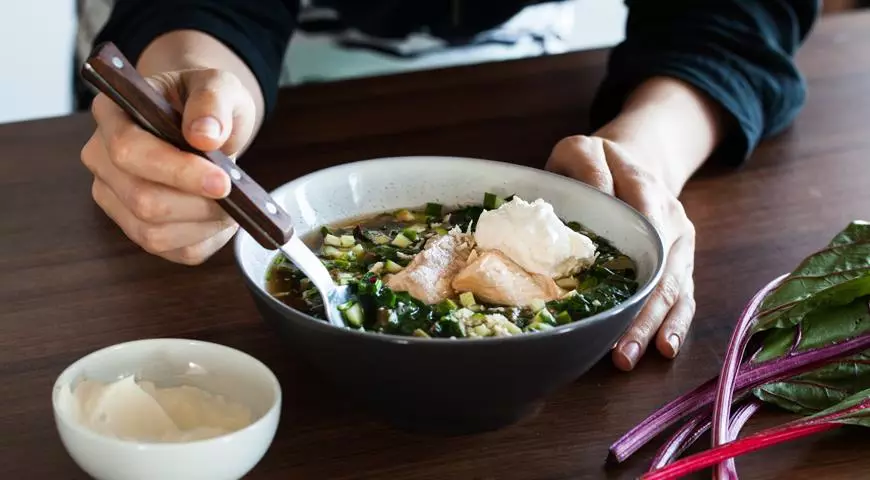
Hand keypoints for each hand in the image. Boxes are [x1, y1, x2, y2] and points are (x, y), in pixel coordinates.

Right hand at [80, 68, 256, 264]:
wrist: (206, 124)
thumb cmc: (206, 103)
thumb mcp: (219, 86)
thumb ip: (212, 101)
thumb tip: (204, 136)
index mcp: (112, 115)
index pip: (128, 151)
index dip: (177, 171)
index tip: (222, 181)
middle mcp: (102, 159)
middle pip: (142, 200)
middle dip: (198, 204)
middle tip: (236, 193)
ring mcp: (115, 198)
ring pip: (154, 234)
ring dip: (204, 224)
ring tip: (233, 204)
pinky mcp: (137, 228)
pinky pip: (173, 251)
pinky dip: (207, 240)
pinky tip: (222, 219)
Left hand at [546, 135, 696, 370]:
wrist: (630, 159)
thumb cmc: (595, 162)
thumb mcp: (582, 149)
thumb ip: (586, 167)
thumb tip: (597, 199)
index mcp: (646, 187)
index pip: (645, 224)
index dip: (635, 262)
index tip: (617, 297)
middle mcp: (670, 218)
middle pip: (662, 270)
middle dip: (643, 313)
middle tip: (620, 349)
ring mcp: (678, 243)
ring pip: (674, 289)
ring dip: (655, 326)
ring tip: (630, 356)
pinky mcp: (678, 261)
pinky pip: (682, 294)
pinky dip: (674, 322)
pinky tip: (664, 348)